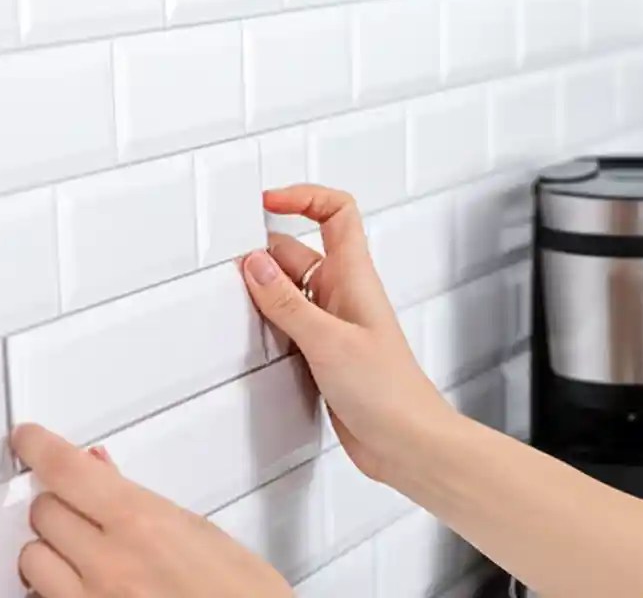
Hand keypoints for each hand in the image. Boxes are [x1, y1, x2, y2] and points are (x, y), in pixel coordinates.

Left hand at [10, 424, 291, 597]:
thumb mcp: (204, 535)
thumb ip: (145, 503)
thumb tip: (103, 470)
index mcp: (143, 524)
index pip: (66, 470)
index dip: (38, 446)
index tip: (29, 439)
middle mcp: (109, 563)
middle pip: (44, 510)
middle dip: (59, 502)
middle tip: (81, 504)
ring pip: (31, 558)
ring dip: (50, 549)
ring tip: (78, 550)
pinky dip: (54, 588)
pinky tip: (79, 583)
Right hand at [241, 185, 456, 480]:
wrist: (408, 443)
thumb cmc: (389, 392)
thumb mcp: (327, 341)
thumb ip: (287, 303)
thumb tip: (255, 265)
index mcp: (355, 277)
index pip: (335, 213)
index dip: (303, 197)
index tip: (267, 202)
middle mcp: (344, 294)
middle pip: (299, 252)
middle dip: (266, 253)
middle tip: (234, 266)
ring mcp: (334, 324)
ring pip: (290, 290)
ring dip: (265, 291)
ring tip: (237, 299)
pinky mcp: (324, 354)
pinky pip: (291, 324)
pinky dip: (270, 323)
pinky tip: (254, 335)